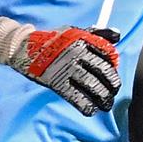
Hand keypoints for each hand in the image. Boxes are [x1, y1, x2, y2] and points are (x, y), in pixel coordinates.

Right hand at [0, 17, 119, 114]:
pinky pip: (76, 96)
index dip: (113, 66)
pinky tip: (91, 110)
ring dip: (103, 97)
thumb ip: (97, 34)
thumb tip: (117, 36)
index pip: (107, 53)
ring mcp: (67, 68)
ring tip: (106, 104)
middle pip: (103, 71)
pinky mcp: (57, 82)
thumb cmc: (53, 41)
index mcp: (82, 39)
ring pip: (92, 85)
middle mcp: (77, 53)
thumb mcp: (74, 31)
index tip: (113, 73)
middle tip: (113, 92)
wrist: (25, 47)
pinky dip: (86, 105)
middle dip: (112, 84)